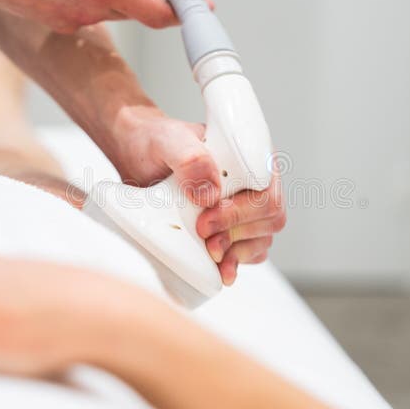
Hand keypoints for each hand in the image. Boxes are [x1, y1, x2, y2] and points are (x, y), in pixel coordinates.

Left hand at [114, 107, 286, 284]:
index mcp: (250, 154)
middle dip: (237, 232)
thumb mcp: (168, 141)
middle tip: (203, 234)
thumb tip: (212, 192)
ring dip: (237, 251)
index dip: (243, 209)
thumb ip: (191, 160)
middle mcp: (254, 180)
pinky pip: (249, 252)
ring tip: (209, 251)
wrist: (139, 157)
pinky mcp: (233, 228)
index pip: (267, 188)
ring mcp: (246, 206)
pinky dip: (234, 261)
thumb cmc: (157, 142)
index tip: (208, 218)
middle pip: (270, 217)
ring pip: (262, 238)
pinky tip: (218, 266)